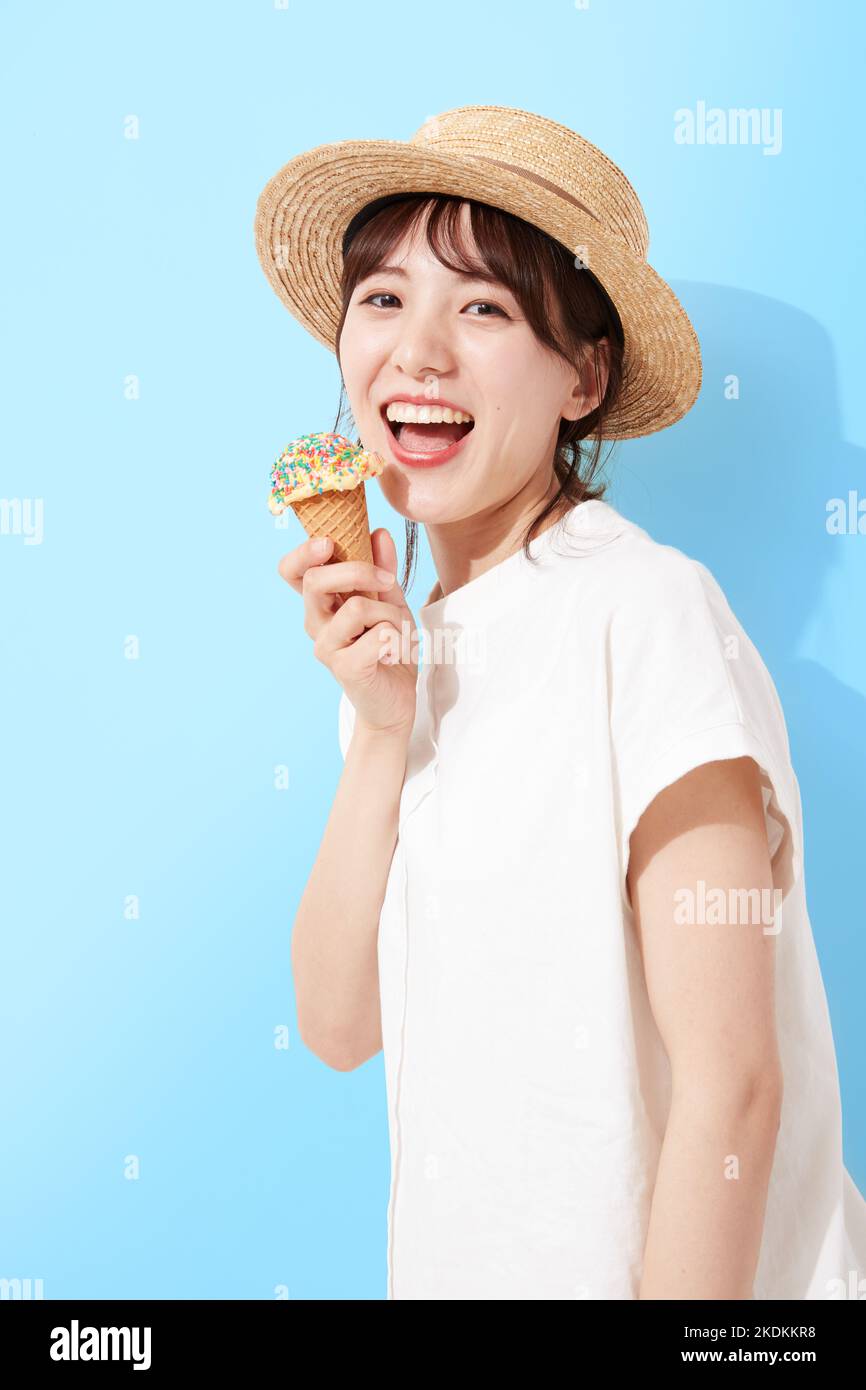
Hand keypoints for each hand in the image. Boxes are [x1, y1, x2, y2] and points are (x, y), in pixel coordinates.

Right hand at [278, 527, 418, 738]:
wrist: (398, 699)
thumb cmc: (389, 648)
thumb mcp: (390, 601)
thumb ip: (383, 569)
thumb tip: (379, 533)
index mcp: (321, 603)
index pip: (292, 572)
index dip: (304, 553)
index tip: (329, 543)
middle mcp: (316, 623)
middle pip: (316, 580)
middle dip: (358, 570)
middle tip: (386, 581)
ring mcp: (326, 647)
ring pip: (355, 607)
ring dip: (389, 614)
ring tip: (395, 633)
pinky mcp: (345, 668)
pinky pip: (377, 636)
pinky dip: (396, 640)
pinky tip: (392, 654)